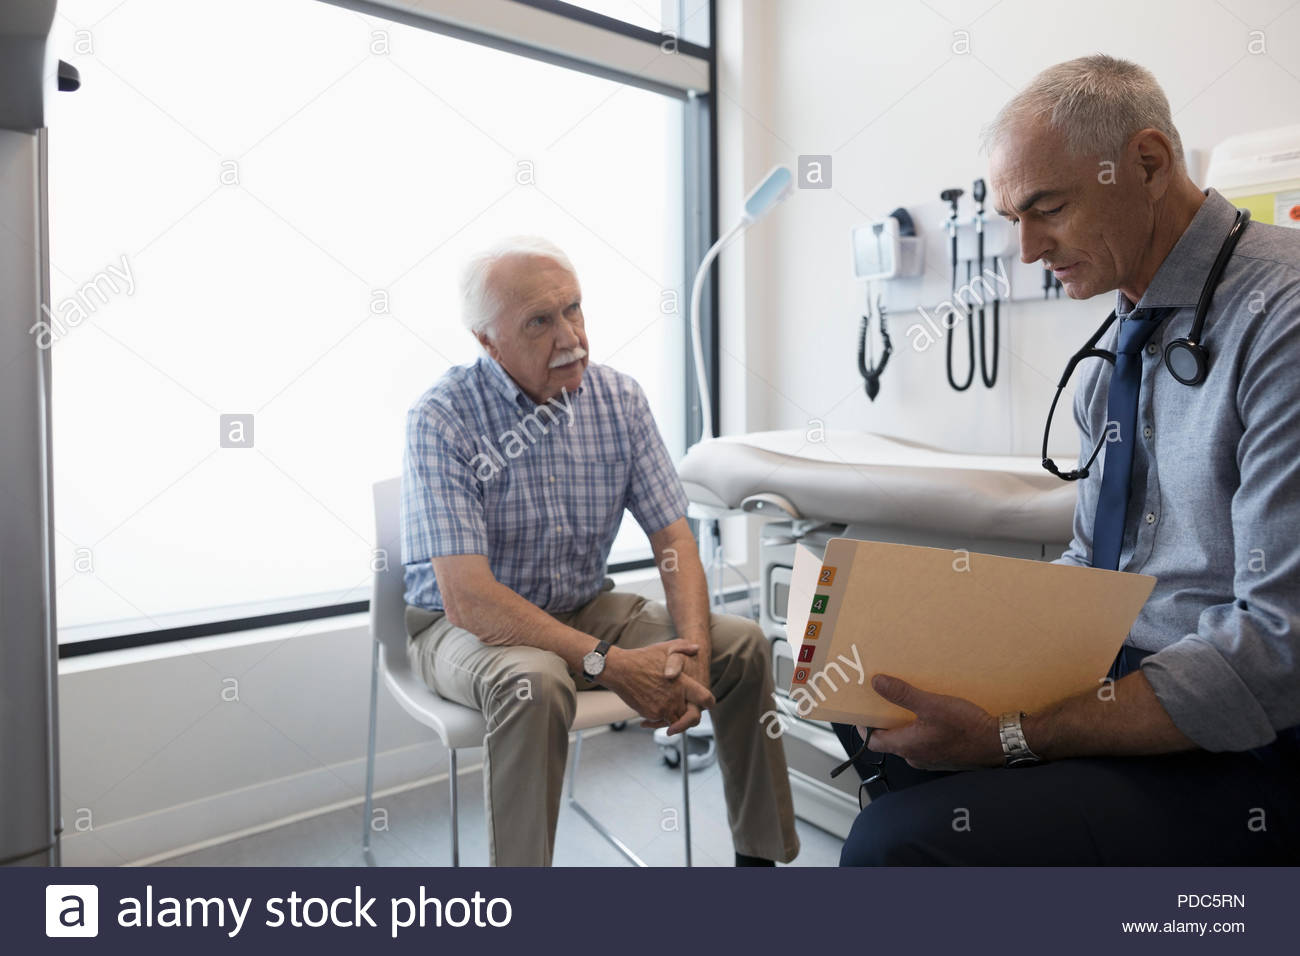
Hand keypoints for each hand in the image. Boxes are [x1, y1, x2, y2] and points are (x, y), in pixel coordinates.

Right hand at [602, 641, 714, 734]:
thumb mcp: (666, 647)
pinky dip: (660, 716)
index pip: (706, 699)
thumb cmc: (643, 657)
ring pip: (676, 720)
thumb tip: (696, 649)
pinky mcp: (651, 714)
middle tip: (686, 709)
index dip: (708, 702)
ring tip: (669, 704)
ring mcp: (663, 708)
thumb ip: (684, 647)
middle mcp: (675, 699)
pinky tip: (655, 704)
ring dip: (675, 716)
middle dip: (689, 713)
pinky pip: (661, 720)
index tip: (705, 703)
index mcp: (683, 684)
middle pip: (692, 715)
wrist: (619, 669)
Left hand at [865, 674, 1002, 770]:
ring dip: (905, 725)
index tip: (862, 713)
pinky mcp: (944, 756)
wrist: (999, 743)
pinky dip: (922, 730)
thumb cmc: (966, 728)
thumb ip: (902, 694)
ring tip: (909, 705)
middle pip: (890, 740)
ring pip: (908, 741)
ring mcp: (930, 759)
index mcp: (907, 746)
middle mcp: (915, 756)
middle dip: (886, 722)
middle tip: (885, 702)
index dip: (864, 728)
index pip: (873, 742)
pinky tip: (931, 716)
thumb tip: (878, 683)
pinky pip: (924, 742)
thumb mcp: (931, 704)